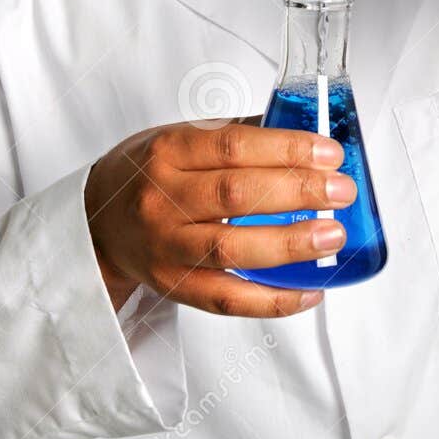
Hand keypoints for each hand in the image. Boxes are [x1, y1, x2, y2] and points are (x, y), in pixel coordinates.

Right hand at [83, 120, 355, 316]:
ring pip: (232, 250)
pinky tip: (311, 291)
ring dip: (291, 244)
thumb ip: (236, 137)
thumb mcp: (179, 138)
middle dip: (299, 192)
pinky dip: (273, 300)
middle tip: (342, 191)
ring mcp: (167, 248)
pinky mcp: (175, 287)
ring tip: (334, 236)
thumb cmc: (148, 174)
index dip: (288, 149)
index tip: (330, 154)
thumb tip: (306, 140)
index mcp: (169, 151)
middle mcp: (163, 199)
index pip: (235, 145)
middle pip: (237, 195)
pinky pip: (227, 300)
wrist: (95, 222)